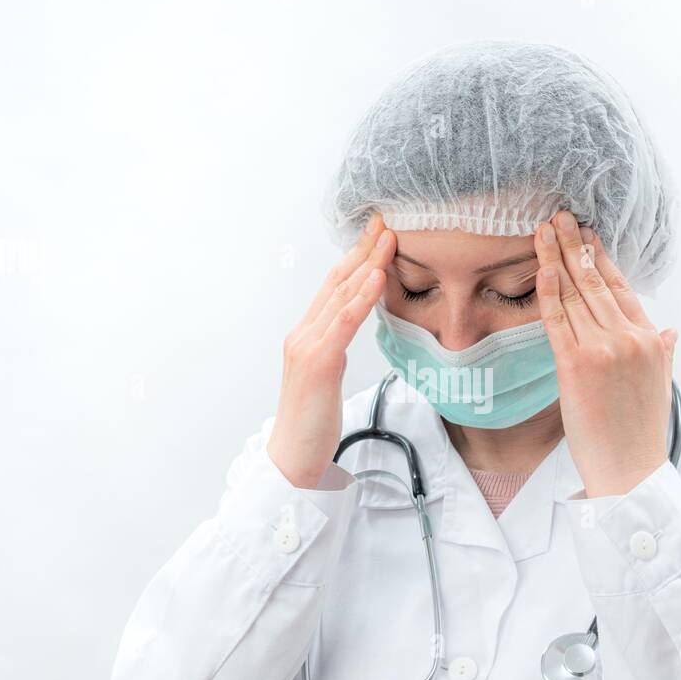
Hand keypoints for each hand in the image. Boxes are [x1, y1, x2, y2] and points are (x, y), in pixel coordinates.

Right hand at [266, 212, 395, 487]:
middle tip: (386, 221)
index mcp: (306, 336)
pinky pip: (343, 323)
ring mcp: (307, 346)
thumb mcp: (326, 377)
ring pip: (340, 296)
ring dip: (367, 263)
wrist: (292, 458)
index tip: (377, 235)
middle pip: (336, 282)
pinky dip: (361, 297)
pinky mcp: (317, 363)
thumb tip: (351, 328)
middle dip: (362, 249)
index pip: (334, 288)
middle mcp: (303, 334)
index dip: (356, 258)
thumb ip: (335, 348)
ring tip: (388, 239)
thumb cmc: (311, 423)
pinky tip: (377, 277)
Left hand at [534, 209, 678, 497]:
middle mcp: (629, 337)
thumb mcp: (661, 384)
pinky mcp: (577, 366)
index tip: (586, 235)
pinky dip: (548, 291)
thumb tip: (669, 330)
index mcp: (649, 338)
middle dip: (574, 245)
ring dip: (556, 257)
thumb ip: (662, 351)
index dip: (600, 257)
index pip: (620, 287)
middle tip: (559, 216)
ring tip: (543, 231)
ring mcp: (603, 349)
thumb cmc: (640, 432)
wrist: (631, 469)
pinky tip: (540, 267)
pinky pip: (557, 320)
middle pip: (595, 281)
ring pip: (575, 294)